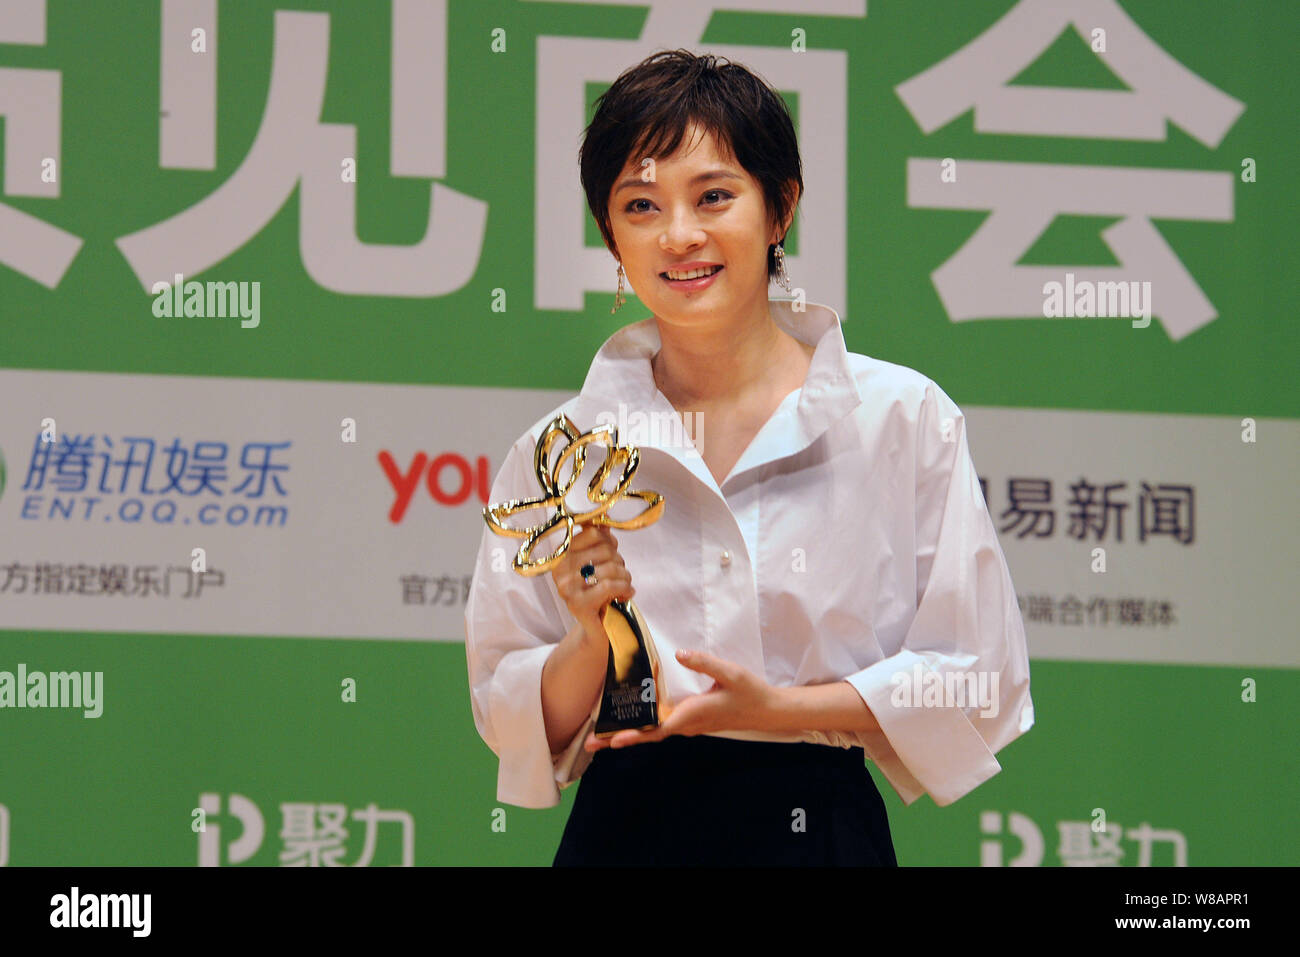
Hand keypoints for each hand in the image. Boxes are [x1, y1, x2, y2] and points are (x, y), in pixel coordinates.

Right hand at [551, 523, 633, 638]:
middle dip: (620, 562)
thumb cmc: (599, 594)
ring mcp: (567, 588)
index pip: (592, 533)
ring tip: (625, 587)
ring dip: (626, 577)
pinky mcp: (578, 604)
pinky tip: (627, 595)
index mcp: (561, 555)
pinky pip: (610, 586)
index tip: (614, 554)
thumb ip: (599, 542)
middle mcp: (559, 569)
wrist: (598, 630)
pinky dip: (625, 589)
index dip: (610, 541)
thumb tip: (604, 520)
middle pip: (605, 550)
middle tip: (620, 576)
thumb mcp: (598, 565)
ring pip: (611, 568)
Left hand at [584, 649, 779, 750]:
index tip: (613, 739)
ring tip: (602, 734)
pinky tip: (630, 719)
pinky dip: (643, 725)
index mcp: (692, 714)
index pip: (658, 728)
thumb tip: (681, 654)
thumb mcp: (730, 673)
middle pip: (648, 734)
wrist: (766, 711)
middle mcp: (686, 724)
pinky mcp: (689, 721)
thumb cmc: (749, 692)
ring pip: (653, 731)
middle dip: (619, 738)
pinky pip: (661, 726)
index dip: (635, 733)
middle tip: (590, 742)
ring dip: (628, 733)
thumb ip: (704, 662)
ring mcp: (687, 725)